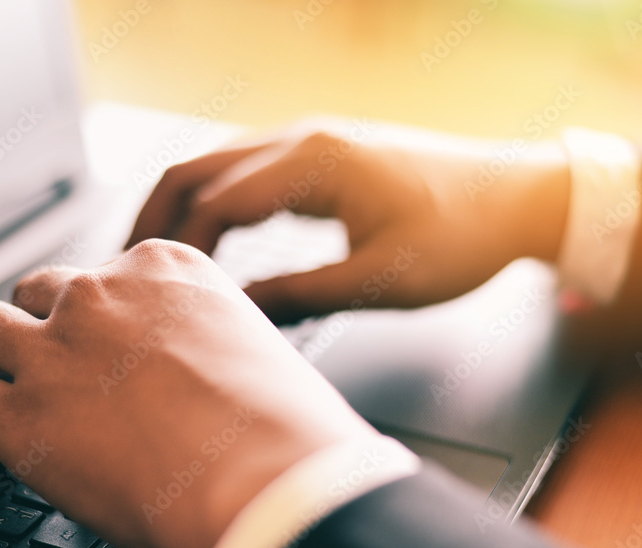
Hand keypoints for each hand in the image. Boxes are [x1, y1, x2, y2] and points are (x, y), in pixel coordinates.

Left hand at [0, 240, 376, 547]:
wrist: (270, 474)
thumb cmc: (281, 427)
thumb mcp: (245, 345)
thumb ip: (197, 339)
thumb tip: (177, 374)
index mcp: (161, 269)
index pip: (99, 276)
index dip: (98, 322)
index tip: (106, 353)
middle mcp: (100, 295)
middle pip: (33, 292)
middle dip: (38, 328)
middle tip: (52, 371)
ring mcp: (55, 351)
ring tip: (4, 392)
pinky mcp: (22, 417)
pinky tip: (0, 437)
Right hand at [128, 126, 569, 323]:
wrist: (518, 197)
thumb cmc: (464, 236)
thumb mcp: (382, 279)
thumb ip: (302, 295)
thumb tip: (238, 313)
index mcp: (315, 163)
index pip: (214, 202)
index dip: (174, 250)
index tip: (151, 291)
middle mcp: (302, 140)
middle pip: (195, 168)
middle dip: (151, 219)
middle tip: (122, 271)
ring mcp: (309, 142)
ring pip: (214, 165)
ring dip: (178, 208)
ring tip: (153, 258)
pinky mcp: (320, 157)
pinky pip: (244, 172)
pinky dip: (211, 204)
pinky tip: (208, 240)